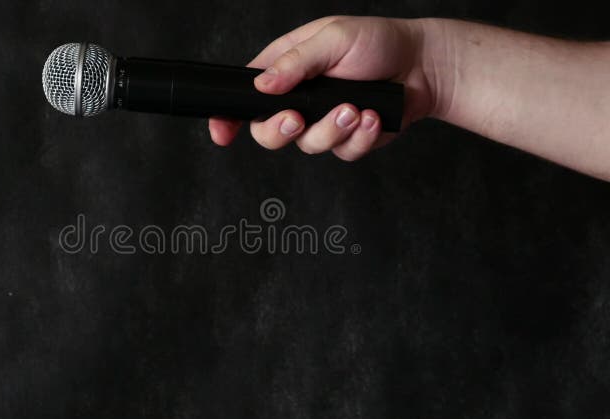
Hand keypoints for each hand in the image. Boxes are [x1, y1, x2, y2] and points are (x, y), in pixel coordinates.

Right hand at [208, 16, 434, 160]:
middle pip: (267, 132)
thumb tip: (262, 86)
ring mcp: (322, 123)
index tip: (222, 134)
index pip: (246, 96)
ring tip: (355, 109)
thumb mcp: (332, 38)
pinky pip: (343, 153)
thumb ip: (295, 62)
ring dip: (332, 130)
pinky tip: (374, 117)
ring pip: (308, 146)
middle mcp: (299, 100)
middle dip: (280, 131)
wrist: (424, 66)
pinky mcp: (348, 141)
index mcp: (285, 71)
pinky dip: (360, 138)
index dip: (228, 117)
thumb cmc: (377, 42)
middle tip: (298, 118)